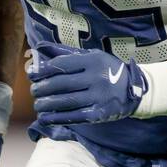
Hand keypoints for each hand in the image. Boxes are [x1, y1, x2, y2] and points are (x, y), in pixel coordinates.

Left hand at [28, 42, 147, 133]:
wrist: (134, 90)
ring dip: (46, 104)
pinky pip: (74, 116)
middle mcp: (96, 78)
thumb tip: (38, 47)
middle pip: (61, 84)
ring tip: (38, 104)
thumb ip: (64, 52)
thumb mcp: (91, 55)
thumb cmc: (106, 70)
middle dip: (42, 88)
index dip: (43, 70)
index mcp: (92, 61)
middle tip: (34, 91)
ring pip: (65, 101)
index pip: (61, 65)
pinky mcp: (99, 113)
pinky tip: (45, 118)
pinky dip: (57, 118)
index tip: (32, 74)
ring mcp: (98, 97)